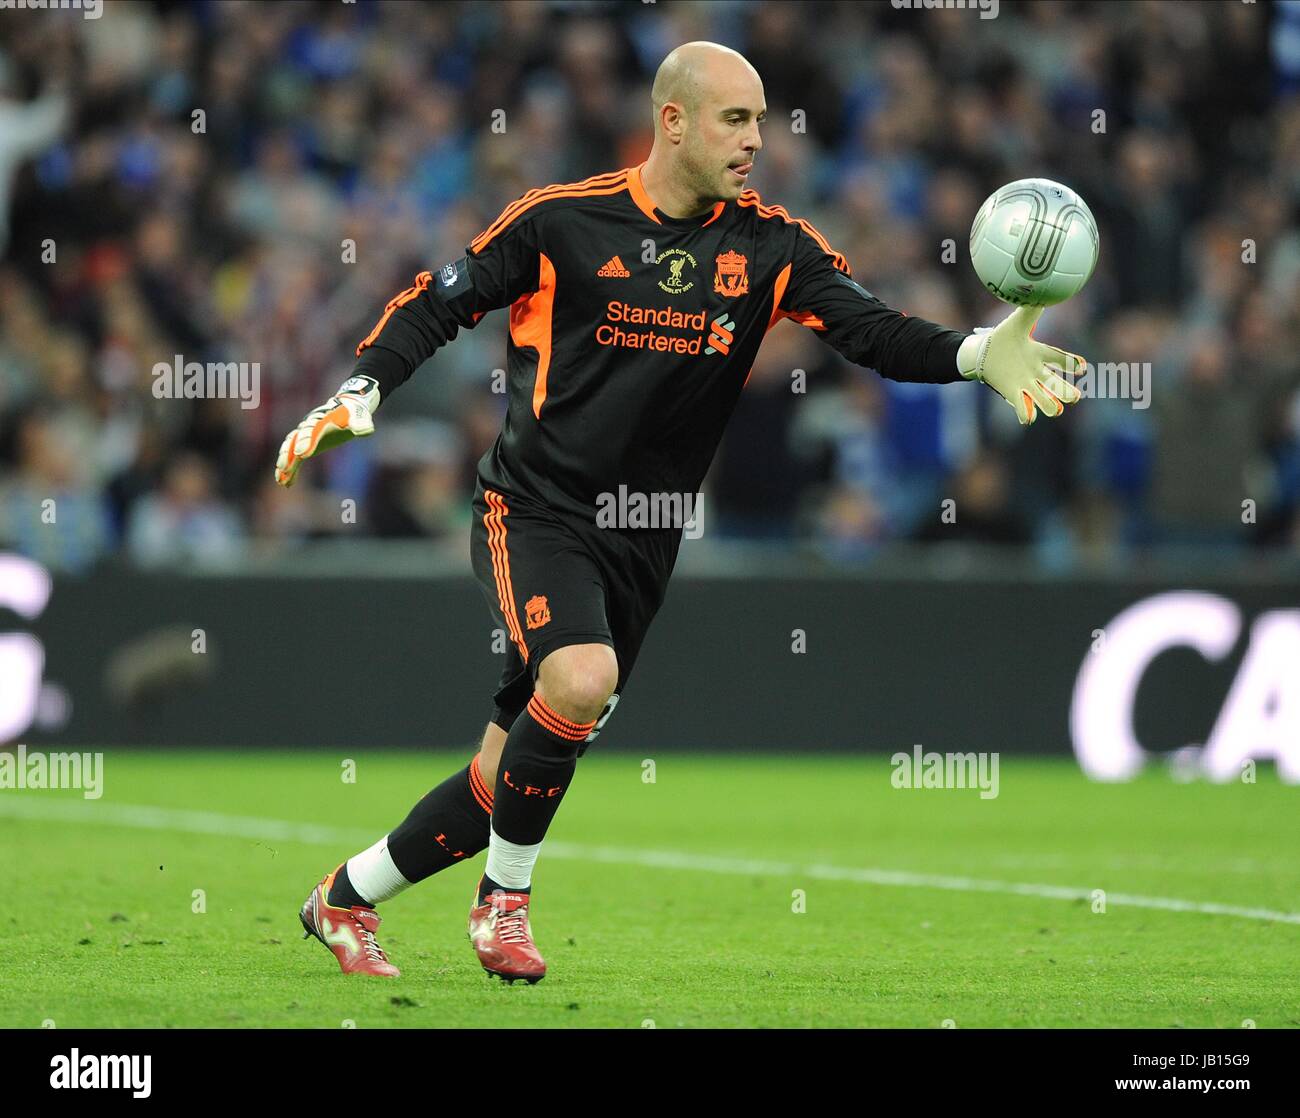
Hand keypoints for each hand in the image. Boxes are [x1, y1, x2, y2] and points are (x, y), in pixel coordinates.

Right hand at [274, 375, 379, 486]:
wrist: (347, 407)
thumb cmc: (354, 413)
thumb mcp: (359, 416)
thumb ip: (361, 423)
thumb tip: (366, 431)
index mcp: (321, 419)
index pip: (311, 430)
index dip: (306, 441)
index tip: (301, 454)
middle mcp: (309, 426)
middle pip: (295, 440)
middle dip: (288, 454)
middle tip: (283, 467)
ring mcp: (305, 435)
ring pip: (290, 449)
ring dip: (285, 463)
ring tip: (280, 479)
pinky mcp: (306, 445)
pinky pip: (295, 458)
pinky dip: (290, 470)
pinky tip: (285, 483)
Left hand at [958, 306, 1084, 424]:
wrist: (985, 354)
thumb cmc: (1004, 337)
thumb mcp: (1018, 321)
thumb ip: (1031, 308)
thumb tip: (1041, 290)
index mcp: (1040, 353)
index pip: (1058, 358)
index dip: (1069, 362)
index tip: (1081, 367)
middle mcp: (1037, 371)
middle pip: (1055, 383)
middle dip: (1065, 391)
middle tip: (1075, 398)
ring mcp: (1026, 384)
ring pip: (1042, 397)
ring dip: (1049, 404)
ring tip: (1056, 411)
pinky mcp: (1013, 393)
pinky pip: (1022, 406)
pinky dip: (1025, 413)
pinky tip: (1027, 419)